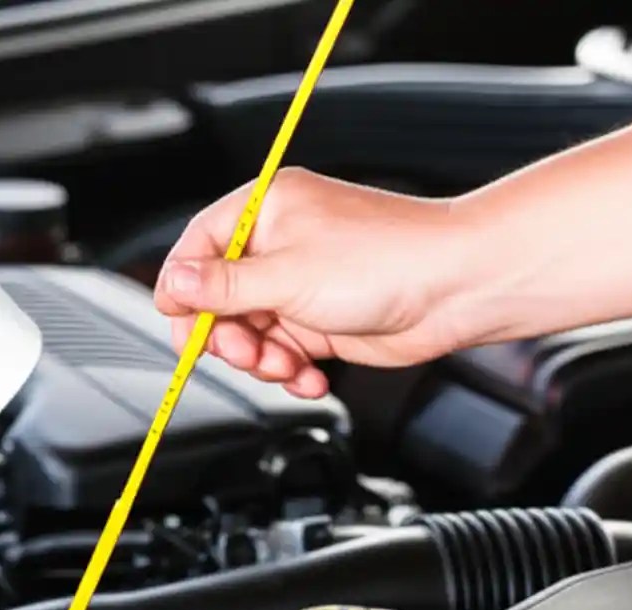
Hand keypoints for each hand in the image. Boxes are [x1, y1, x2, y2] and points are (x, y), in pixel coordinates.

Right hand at [154, 168, 477, 397]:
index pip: (198, 248)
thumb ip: (223, 285)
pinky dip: (291, 370)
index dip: (183, 288)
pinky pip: (285, 350)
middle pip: (220, 297)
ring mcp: (302, 283)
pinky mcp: (323, 319)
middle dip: (226, 334)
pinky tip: (309, 377)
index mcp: (265, 210)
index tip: (180, 322)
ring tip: (285, 366)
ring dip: (262, 359)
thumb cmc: (387, 259)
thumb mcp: (287, 275)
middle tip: (243, 353)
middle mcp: (280, 244)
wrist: (459, 286)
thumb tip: (172, 283)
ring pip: (251, 331)